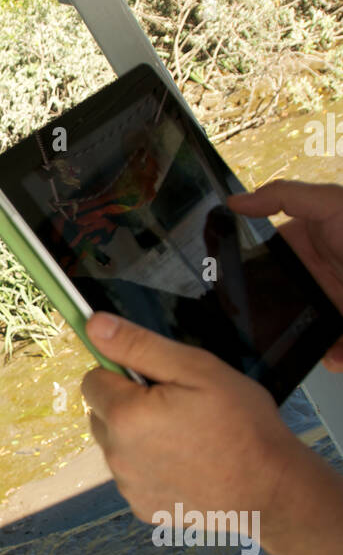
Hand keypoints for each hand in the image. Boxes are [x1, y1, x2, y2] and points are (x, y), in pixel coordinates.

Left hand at [81, 313, 297, 524]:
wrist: (270, 490)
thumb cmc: (241, 425)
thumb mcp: (196, 369)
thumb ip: (139, 346)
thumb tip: (95, 325)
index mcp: (125, 415)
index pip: (93, 381)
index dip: (122, 374)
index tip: (157, 381)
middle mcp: (116, 454)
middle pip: (101, 415)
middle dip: (127, 405)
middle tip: (175, 407)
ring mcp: (128, 485)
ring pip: (116, 446)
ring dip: (136, 437)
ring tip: (184, 437)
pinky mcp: (142, 507)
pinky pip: (132, 476)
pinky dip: (149, 467)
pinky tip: (185, 465)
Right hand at [228, 181, 342, 369]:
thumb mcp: (331, 204)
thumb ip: (283, 198)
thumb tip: (235, 201)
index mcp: (305, 244)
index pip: (263, 257)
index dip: (241, 270)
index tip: (222, 284)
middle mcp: (314, 276)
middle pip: (275, 299)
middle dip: (261, 314)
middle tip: (248, 324)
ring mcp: (330, 304)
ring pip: (297, 328)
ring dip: (291, 339)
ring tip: (285, 344)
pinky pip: (331, 349)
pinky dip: (332, 355)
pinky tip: (332, 354)